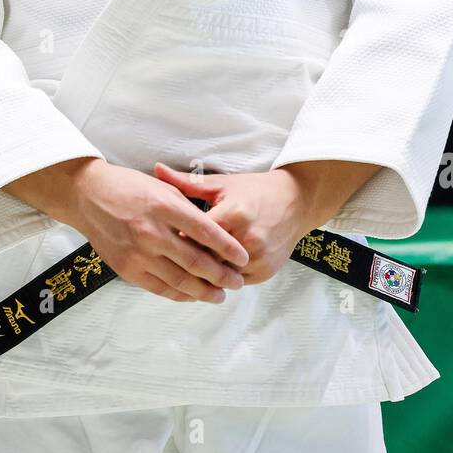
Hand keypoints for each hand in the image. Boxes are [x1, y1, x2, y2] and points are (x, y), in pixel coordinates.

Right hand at [59, 159, 249, 303]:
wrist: (87, 195)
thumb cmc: (128, 186)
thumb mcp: (162, 187)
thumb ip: (186, 210)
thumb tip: (212, 232)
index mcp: (165, 206)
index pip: (206, 233)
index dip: (229, 248)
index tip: (243, 258)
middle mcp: (152, 232)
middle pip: (196, 262)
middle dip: (221, 276)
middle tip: (237, 283)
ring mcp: (138, 253)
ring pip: (179, 281)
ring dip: (203, 291)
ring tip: (219, 295)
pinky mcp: (126, 268)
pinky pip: (158, 288)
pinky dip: (178, 294)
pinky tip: (192, 295)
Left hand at [153, 163, 317, 285]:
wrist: (296, 201)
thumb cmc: (254, 190)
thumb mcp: (221, 184)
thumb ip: (186, 182)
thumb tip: (156, 169)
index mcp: (233, 214)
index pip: (195, 235)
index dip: (176, 238)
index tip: (160, 239)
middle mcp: (247, 239)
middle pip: (205, 259)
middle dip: (186, 259)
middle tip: (166, 259)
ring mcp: (258, 258)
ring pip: (219, 276)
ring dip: (203, 274)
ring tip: (183, 270)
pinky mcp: (265, 272)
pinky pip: (235, 282)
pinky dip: (221, 279)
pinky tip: (206, 275)